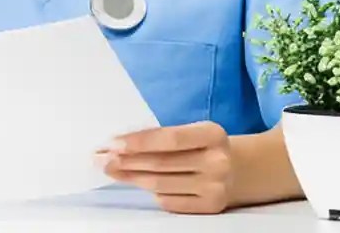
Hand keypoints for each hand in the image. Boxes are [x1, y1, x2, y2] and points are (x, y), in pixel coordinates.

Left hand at [97, 121, 232, 213]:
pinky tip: (136, 183)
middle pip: (161, 163)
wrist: (239, 170)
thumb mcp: (193, 132)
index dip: (138, 142)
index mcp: (213, 134)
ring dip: (130, 177)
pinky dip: (150, 192)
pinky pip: (169, 201)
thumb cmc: (203, 146)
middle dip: (125, 161)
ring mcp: (215, 187)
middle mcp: (217, 162)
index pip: (169, 139)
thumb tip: (118, 145)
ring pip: (161, 184)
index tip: (111, 143)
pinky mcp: (210, 207)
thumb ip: (163, 137)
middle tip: (100, 158)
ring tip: (110, 170)